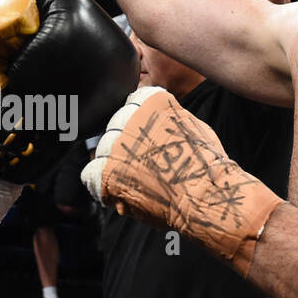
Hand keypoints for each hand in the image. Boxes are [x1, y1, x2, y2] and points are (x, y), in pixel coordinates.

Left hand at [82, 86, 283, 275]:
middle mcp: (129, 119)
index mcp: (151, 101)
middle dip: (126, 146)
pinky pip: (90, 174)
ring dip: (114, 165)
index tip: (146, 139)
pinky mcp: (108, 173)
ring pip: (101, 151)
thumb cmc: (207, 166)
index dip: (138, 125)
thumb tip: (154, 121)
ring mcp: (116, 147)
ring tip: (138, 181)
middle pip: (114, 129)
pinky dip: (101, 184)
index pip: (131, 105)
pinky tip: (121, 190)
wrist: (206, 196)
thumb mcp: (192, 126)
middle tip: (144, 165)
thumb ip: (167, 118)